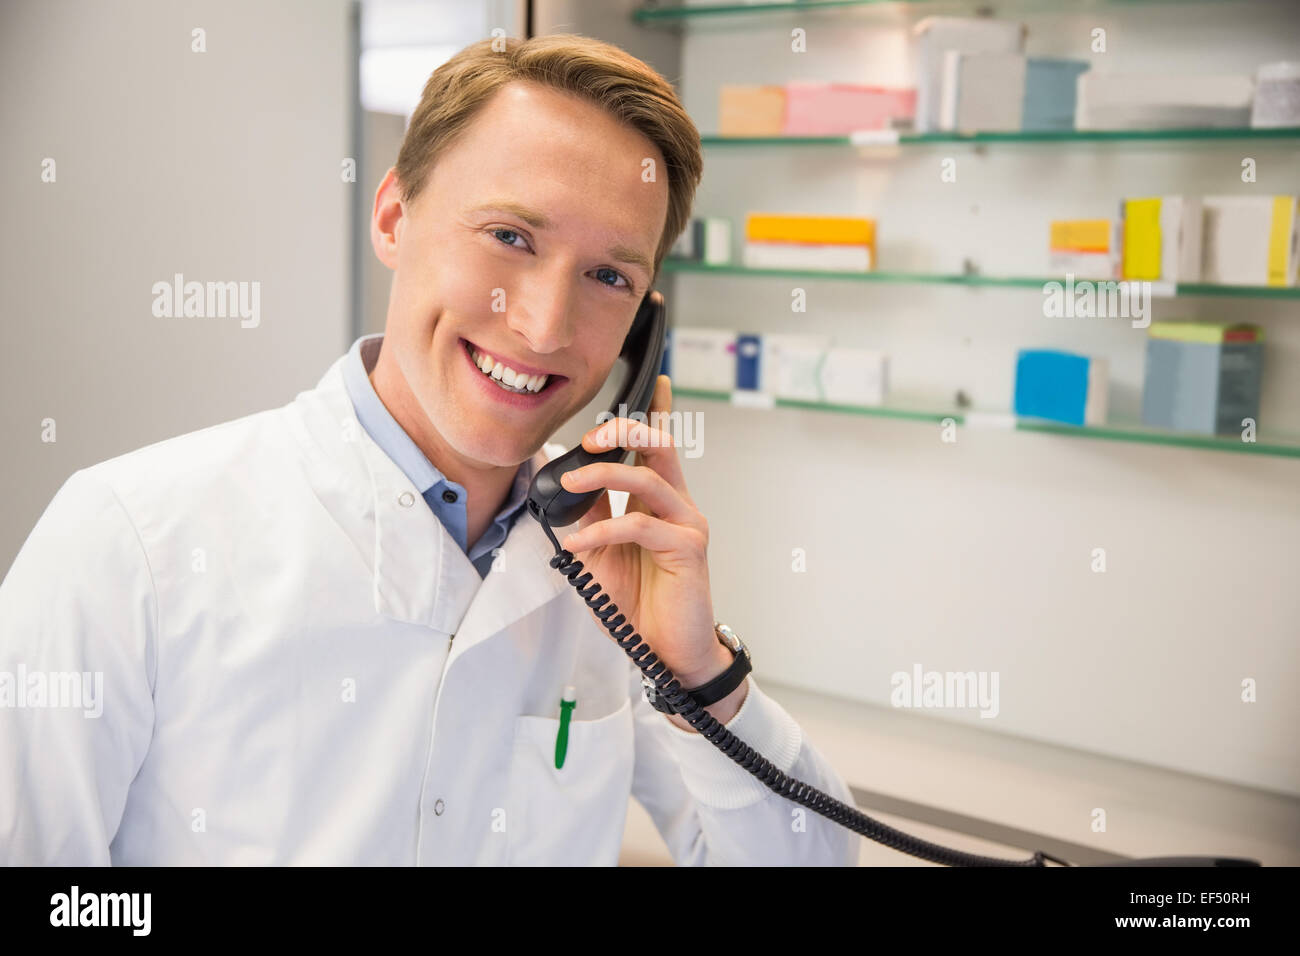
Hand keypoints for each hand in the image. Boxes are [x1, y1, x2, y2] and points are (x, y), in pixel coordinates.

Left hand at [558, 375, 745, 728]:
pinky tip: (580, 544)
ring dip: (603, 474)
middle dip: (623, 431)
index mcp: (659, 501)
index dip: (658, 410)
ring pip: (647, 478)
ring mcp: (686, 525)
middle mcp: (677, 504)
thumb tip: (565, 487)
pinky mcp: (688, 550)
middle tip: (590, 437)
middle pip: (658, 446)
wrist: (666, 654)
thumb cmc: (641, 605)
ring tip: (571, 481)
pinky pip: (640, 526)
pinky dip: (604, 530)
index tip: (654, 379)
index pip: (659, 446)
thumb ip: (591, 517)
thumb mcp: (602, 555)